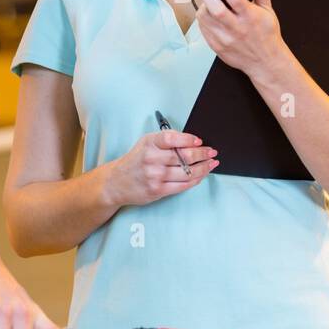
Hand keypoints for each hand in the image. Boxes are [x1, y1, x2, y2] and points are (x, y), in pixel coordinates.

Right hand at [103, 130, 218, 207]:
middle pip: (184, 156)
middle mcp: (151, 159)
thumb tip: (191, 141)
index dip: (188, 139)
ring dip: (203, 167)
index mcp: (149, 143)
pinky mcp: (158, 190)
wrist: (116, 183)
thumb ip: (166, 140)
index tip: (199, 141)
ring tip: (211, 163)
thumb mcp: (146, 143)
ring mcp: (155, 176)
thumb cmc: (135, 161)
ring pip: (187, 172)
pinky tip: (201, 175)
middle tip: (212, 152)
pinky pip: (183, 185)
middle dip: (202, 154)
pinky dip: (196, 179)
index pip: (172, 138)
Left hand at [197, 0, 286, 80]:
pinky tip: (209, 16)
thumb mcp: (268, 12)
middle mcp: (237, 28)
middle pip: (215, 8)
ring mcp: (225, 39)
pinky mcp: (217, 47)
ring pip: (204, 19)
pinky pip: (203, 30)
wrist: (265, 62)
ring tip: (208, 2)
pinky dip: (203, 20)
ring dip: (203, 6)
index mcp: (250, 17)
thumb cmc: (267, 37)